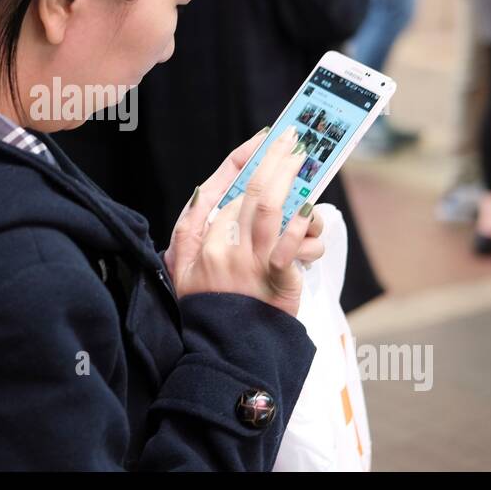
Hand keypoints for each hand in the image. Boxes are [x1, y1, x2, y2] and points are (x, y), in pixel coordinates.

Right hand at [165, 127, 325, 317]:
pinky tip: (308, 210)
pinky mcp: (275, 279)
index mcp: (201, 243)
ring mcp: (249, 263)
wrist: (226, 352)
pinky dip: (299, 225)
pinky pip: (287, 244)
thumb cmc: (209, 308)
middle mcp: (223, 248)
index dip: (244, 162)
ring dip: (288, 177)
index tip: (262, 141)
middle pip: (249, 193)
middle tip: (292, 138)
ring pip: (268, 208)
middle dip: (273, 160)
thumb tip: (204, 190)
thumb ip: (189, 229)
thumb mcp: (182, 269)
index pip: (223, 191)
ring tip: (302, 158)